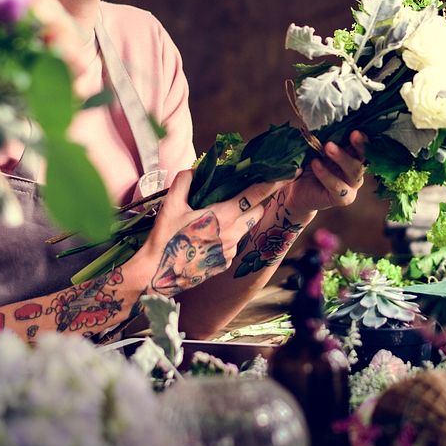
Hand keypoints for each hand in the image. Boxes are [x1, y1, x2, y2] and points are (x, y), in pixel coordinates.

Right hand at [140, 169, 279, 295]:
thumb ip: (185, 181)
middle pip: (257, 212)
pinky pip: (234, 244)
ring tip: (221, 215)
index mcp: (222, 216)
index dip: (273, 183)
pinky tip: (209, 236)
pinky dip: (228, 236)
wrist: (157, 275)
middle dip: (256, 202)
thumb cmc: (164, 238)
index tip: (288, 174)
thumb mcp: (171, 204)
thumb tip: (196, 170)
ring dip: (240, 219)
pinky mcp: (225, 264)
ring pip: (246, 229)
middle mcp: (232, 234)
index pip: (255, 196)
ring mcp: (230, 251)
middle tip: (243, 194)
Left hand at [283, 130, 366, 221]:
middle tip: (352, 133)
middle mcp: (355, 171)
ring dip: (342, 158)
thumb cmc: (306, 165)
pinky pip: (338, 187)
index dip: (363, 138)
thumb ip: (322, 138)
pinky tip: (315, 163)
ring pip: (354, 172)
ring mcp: (350, 187)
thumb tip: (321, 119)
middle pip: (363, 159)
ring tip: (327, 146)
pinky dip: (326, 175)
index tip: (358, 128)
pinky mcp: (341, 199)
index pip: (363, 147)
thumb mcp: (314, 149)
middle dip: (359, 146)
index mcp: (351, 156)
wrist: (294, 190)